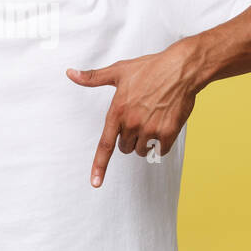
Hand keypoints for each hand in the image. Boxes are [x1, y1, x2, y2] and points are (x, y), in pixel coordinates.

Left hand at [66, 43, 197, 187]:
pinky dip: (161, 144)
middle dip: (129, 138)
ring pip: (141, 150)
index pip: (105, 144)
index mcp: (118, 111)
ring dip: (144, 142)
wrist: (181, 69)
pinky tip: (164, 126)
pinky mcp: (168, 133)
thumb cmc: (150, 68)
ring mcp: (151, 129)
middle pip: (124, 148)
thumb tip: (69, 73)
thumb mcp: (118, 71)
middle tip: (139, 118)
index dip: (99, 165)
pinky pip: (160, 151)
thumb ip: (92, 77)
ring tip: (152, 119)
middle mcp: (132, 123)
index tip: (95, 182)